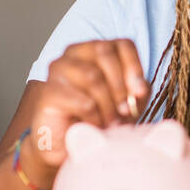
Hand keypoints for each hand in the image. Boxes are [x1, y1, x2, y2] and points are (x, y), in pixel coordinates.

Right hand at [28, 39, 148, 167]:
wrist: (68, 144)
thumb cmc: (101, 117)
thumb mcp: (128, 101)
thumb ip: (138, 90)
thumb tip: (140, 89)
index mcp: (96, 49)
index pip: (122, 44)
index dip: (135, 67)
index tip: (140, 93)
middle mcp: (74, 53)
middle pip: (104, 53)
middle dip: (120, 86)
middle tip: (126, 111)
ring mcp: (58, 70)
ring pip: (92, 76)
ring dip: (108, 104)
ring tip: (111, 122)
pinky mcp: (48, 92)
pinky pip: (83, 101)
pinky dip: (95, 118)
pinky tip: (94, 126)